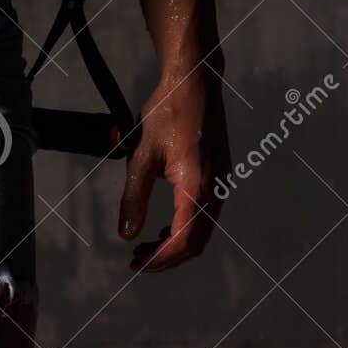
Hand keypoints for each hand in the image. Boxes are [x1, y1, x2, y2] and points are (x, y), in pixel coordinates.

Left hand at [117, 64, 230, 272]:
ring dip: (176, 244)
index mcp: (197, 187)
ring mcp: (221, 183)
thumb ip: (135, 195)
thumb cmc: (168, 112)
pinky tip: (165, 226)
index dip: (161, 260)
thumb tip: (127, 233)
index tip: (136, 265)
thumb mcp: (142, 154)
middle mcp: (215, 190)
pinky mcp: (219, 176)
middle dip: (167, 258)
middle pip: (197, 243)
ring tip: (146, 246)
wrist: (195, 82)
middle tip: (137, 260)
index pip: (183, 241)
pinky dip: (186, 228)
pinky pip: (206, 214)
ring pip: (203, 230)